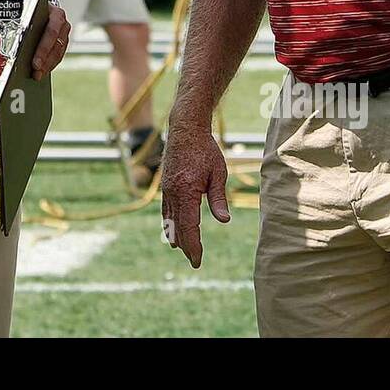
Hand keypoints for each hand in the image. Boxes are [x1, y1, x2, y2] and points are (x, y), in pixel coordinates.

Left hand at [0, 0, 70, 80]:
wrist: (35, 0)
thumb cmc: (19, 6)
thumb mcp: (4, 8)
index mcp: (49, 9)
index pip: (51, 27)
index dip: (44, 46)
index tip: (34, 61)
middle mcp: (59, 20)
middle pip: (55, 42)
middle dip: (45, 59)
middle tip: (35, 72)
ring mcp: (62, 32)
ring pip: (58, 51)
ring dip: (48, 65)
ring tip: (36, 76)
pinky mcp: (60, 42)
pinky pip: (57, 56)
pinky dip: (49, 65)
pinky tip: (39, 74)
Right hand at [160, 122, 229, 267]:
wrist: (185, 128)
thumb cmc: (205, 150)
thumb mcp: (218, 173)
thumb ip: (218, 198)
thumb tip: (224, 221)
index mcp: (187, 191)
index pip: (190, 227)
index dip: (194, 246)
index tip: (197, 261)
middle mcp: (173, 193)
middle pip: (178, 227)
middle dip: (186, 245)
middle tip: (194, 261)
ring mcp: (166, 189)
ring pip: (169, 219)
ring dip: (176, 236)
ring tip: (182, 250)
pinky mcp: (165, 185)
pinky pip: (165, 209)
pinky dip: (169, 222)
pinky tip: (172, 230)